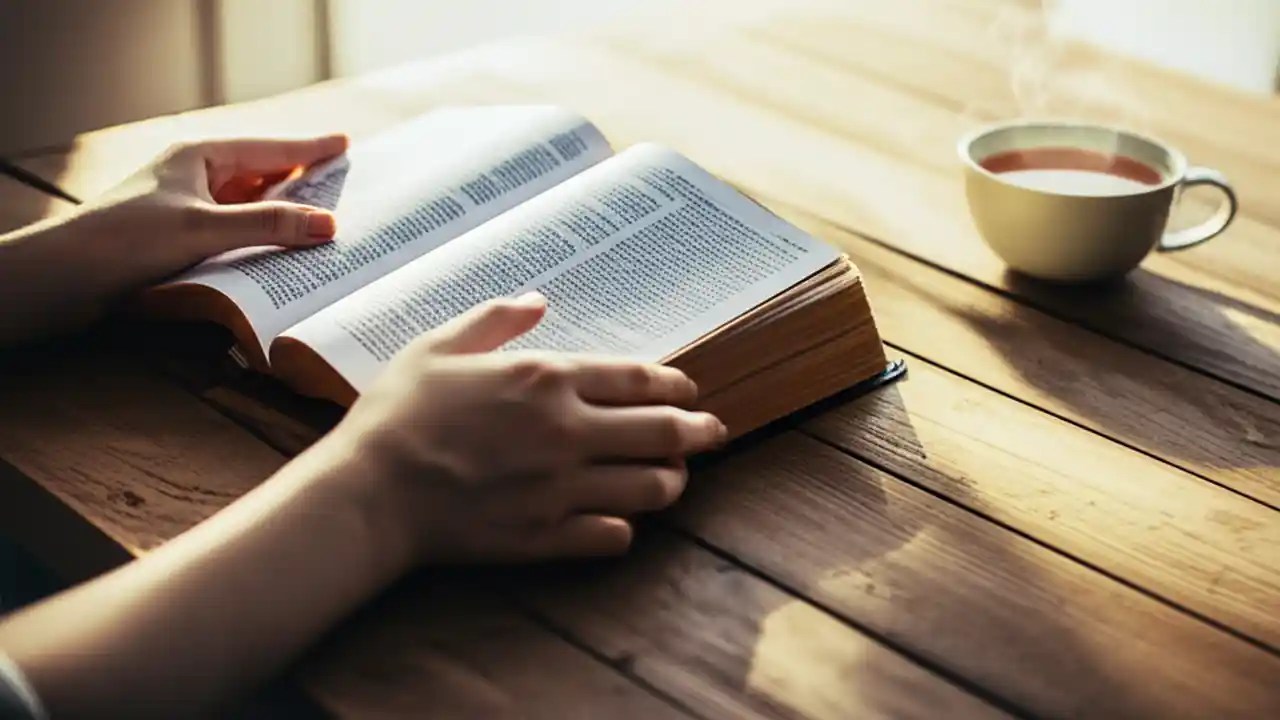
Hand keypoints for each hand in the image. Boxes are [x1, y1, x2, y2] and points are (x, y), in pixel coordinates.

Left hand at [0, 134, 349, 343]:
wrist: (67, 277)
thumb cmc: (128, 239)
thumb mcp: (204, 228)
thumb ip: (268, 225)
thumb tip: (328, 224)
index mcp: (200, 157)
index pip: (269, 150)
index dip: (310, 149)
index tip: (344, 143)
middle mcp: (194, 178)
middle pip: (261, 175)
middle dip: (301, 181)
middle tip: (341, 183)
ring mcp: (186, 208)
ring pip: (248, 206)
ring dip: (282, 215)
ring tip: (320, 219)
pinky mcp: (179, 240)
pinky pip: (234, 232)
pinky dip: (261, 238)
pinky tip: (279, 252)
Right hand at [320, 292, 727, 565]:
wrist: (369, 493)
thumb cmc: (399, 413)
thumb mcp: (440, 344)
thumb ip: (496, 319)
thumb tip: (538, 299)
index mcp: (547, 379)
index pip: (640, 378)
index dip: (676, 384)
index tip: (689, 389)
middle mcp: (567, 431)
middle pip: (664, 431)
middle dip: (700, 430)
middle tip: (713, 432)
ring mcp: (561, 488)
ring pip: (651, 487)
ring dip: (673, 479)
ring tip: (674, 476)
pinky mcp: (546, 536)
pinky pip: (614, 535)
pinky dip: (628, 527)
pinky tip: (622, 520)